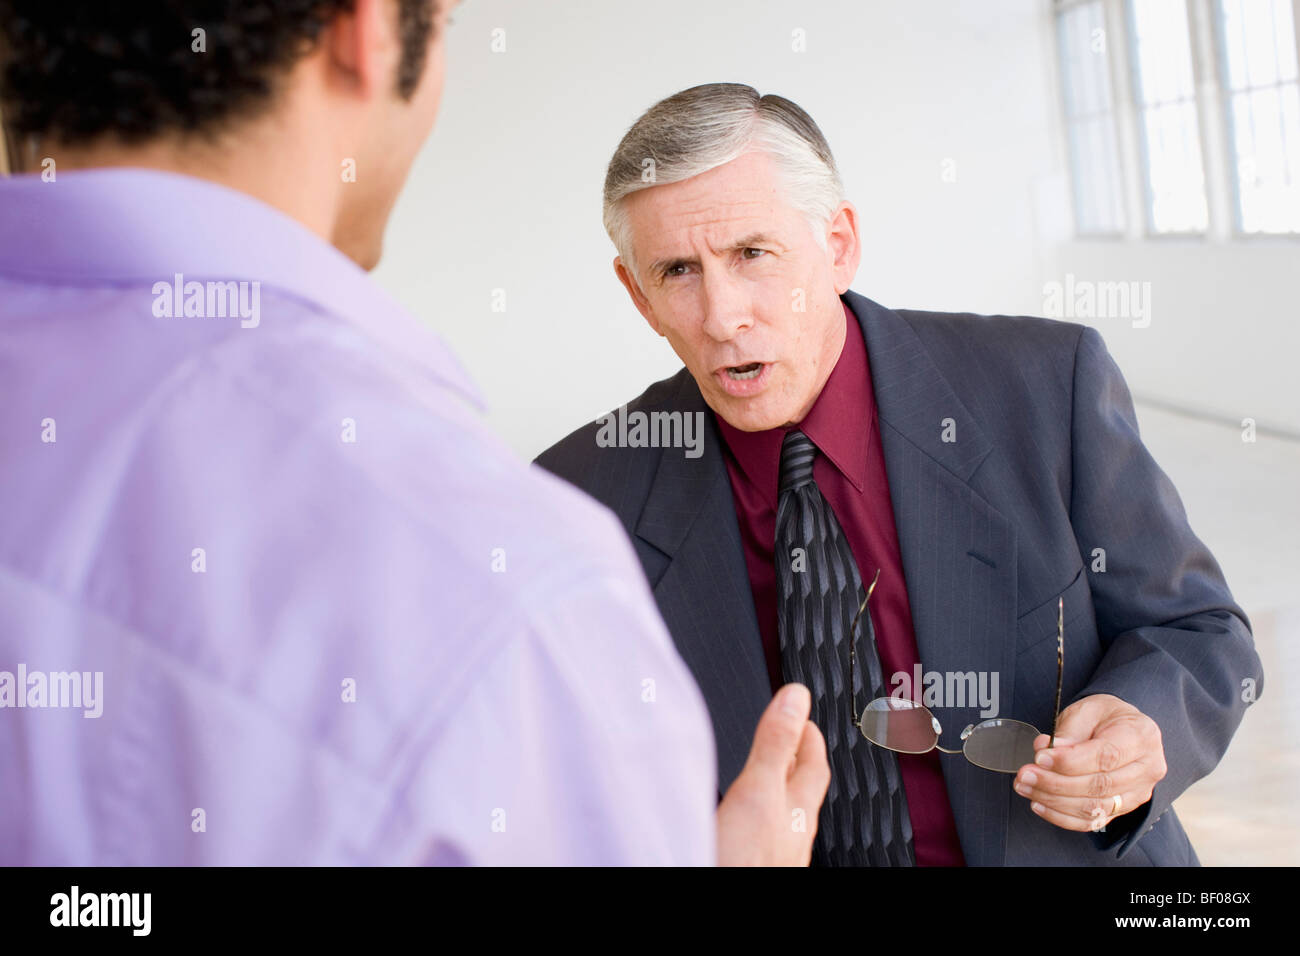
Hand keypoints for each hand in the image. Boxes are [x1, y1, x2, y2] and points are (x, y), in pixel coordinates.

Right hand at [716, 683, 829, 865]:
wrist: (726, 886)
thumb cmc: (746, 863)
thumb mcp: (759, 791)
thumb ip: (775, 744)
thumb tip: (796, 697)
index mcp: (798, 806)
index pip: (814, 761)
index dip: (809, 732)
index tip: (802, 710)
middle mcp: (794, 831)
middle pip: (804, 786)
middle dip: (799, 757)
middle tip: (794, 732)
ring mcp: (778, 853)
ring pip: (786, 811)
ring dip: (779, 785)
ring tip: (770, 770)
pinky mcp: (757, 864)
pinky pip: (767, 831)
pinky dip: (761, 813)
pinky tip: (747, 820)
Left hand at [1012, 693, 1166, 831]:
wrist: (1123, 728)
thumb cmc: (1106, 717)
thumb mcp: (1088, 710)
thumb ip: (1068, 732)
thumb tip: (1044, 750)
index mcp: (1140, 737)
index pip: (1106, 756)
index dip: (1069, 762)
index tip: (1040, 758)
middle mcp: (1146, 769)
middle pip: (1099, 785)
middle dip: (1055, 783)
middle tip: (1025, 774)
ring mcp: (1138, 793)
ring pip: (1094, 808)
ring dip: (1054, 801)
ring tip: (1026, 787)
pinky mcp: (1124, 809)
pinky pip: (1092, 822)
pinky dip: (1062, 817)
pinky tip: (1040, 803)